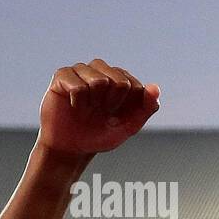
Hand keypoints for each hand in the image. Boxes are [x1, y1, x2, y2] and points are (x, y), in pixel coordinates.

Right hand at [38, 59, 159, 155]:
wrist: (72, 147)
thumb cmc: (101, 135)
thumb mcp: (129, 126)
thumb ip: (146, 107)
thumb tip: (155, 87)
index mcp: (120, 79)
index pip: (135, 86)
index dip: (127, 106)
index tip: (115, 115)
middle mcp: (101, 70)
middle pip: (119, 80)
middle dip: (113, 103)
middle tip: (101, 111)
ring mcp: (81, 71)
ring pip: (99, 80)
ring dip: (95, 102)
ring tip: (87, 107)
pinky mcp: (62, 76)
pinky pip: (78, 85)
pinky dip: (79, 102)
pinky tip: (74, 106)